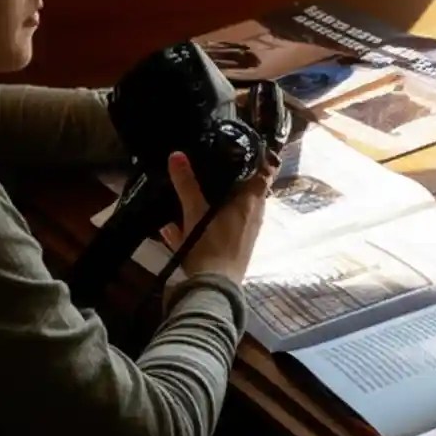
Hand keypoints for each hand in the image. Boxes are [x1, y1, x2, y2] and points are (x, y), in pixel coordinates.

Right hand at [160, 149, 279, 282]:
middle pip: (246, 190)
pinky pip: (216, 231)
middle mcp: (253, 216)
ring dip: (213, 202)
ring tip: (192, 190)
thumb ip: (187, 184)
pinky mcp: (232, 250)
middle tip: (208, 163)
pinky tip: (172, 227)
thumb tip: (177, 154)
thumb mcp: (196, 212)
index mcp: (252, 202)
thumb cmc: (211, 245)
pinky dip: (200, 226)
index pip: (264, 172)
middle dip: (229, 178)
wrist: (213, 289)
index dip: (257, 158)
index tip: (241, 146)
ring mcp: (244, 234)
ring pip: (230, 211)